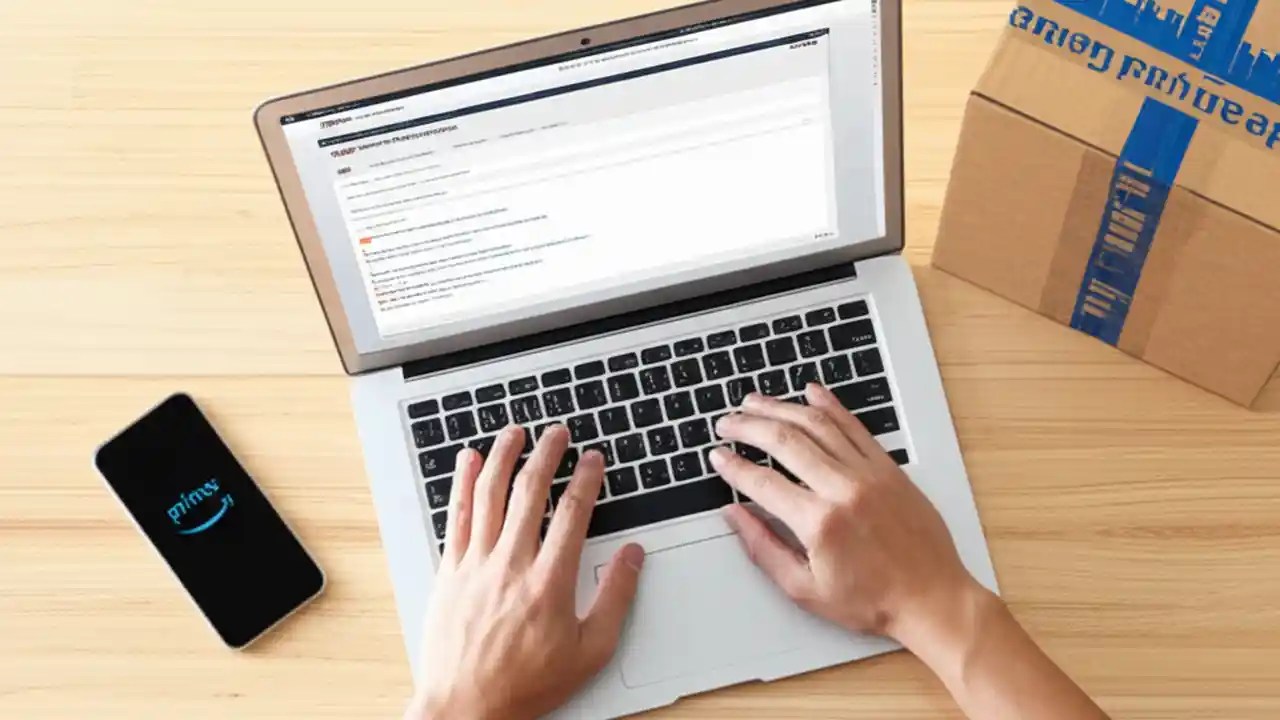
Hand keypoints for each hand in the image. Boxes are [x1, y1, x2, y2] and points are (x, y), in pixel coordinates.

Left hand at [404, 425, 644, 719]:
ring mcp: (475, 565)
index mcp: (549, 582)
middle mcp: (511, 565)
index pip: (573, 513)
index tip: (594, 459)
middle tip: (558, 433)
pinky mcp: (449, 571)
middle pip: (531, 492)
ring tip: (515, 432)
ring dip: (504, 456)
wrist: (465, 707)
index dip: (587, 479)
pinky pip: (456, 516)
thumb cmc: (526, 685)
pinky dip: (463, 483)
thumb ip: (616, 598)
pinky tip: (470, 461)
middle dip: (548, 454)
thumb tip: (634, 556)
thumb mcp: (590, 651)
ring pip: (491, 494)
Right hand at [709, 384, 979, 643]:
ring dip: (781, 408)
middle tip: (727, 422)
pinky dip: (831, 406)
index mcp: (820, 523)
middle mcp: (844, 489)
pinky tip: (811, 392)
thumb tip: (735, 515)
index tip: (717, 456)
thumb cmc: (873, 601)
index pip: (762, 482)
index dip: (733, 467)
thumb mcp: (805, 589)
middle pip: (785, 441)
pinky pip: (855, 426)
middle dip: (749, 426)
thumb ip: (763, 548)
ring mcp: (869, 473)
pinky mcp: (889, 468)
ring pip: (817, 425)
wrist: (932, 598)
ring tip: (755, 402)